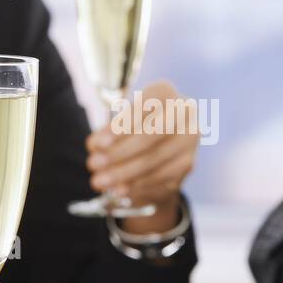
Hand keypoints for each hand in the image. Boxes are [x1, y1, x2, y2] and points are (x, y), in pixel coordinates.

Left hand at [86, 79, 198, 233]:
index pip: (143, 107)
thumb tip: (95, 146)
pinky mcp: (189, 162)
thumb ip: (109, 131)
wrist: (162, 144)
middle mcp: (184, 112)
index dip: (121, 126)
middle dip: (119, 152)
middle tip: (93, 164)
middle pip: (151, 134)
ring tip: (99, 181)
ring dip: (123, 173)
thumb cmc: (135, 126)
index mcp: (165, 92)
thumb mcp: (121, 122)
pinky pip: (161, 176)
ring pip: (154, 159)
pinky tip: (119, 189)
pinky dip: (137, 184)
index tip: (97, 144)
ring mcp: (190, 139)